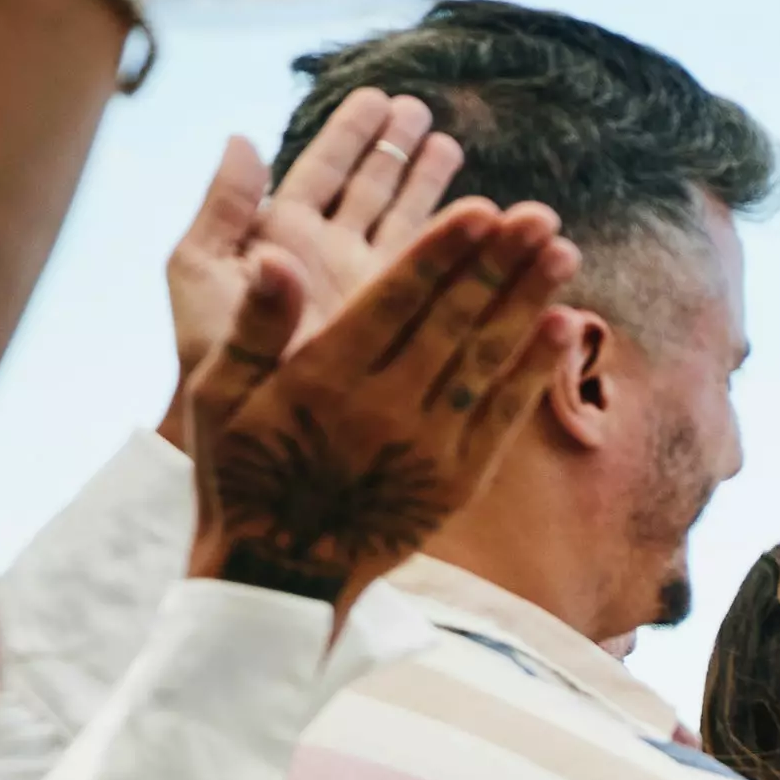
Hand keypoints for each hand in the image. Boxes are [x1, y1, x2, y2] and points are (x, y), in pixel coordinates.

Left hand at [165, 85, 457, 394]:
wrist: (254, 431)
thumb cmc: (215, 357)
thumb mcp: (198, 272)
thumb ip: (222, 207)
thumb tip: (242, 139)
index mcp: (282, 235)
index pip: (322, 170)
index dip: (349, 133)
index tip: (379, 98)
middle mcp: (330, 256)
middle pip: (370, 187)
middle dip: (396, 147)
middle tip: (422, 109)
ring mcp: (368, 287)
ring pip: (406, 221)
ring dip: (431, 183)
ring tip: (453, 146)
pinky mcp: (401, 318)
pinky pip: (436, 270)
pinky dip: (460, 242)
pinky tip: (487, 217)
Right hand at [179, 196, 579, 614]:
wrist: (282, 570)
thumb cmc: (240, 467)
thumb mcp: (216, 392)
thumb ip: (254, 325)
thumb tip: (275, 258)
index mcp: (324, 380)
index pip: (394, 303)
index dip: (442, 254)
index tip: (483, 209)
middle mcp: (385, 411)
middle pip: (454, 324)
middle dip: (499, 265)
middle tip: (541, 215)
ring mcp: (430, 448)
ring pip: (488, 362)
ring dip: (528, 304)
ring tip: (563, 252)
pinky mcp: (460, 479)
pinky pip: (505, 415)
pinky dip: (535, 370)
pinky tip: (563, 325)